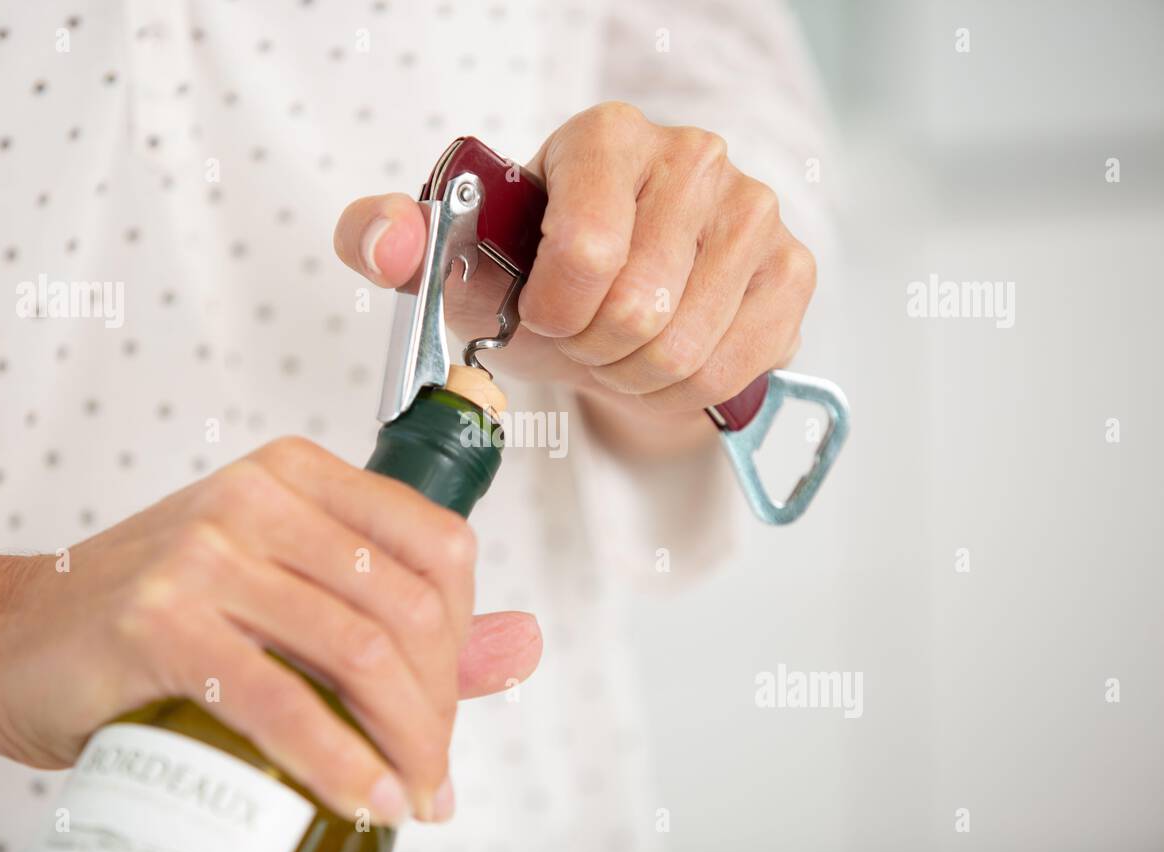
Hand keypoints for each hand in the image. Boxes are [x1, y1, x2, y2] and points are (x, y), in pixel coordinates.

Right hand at [0, 439, 540, 825]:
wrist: (8, 635)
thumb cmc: (148, 616)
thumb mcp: (281, 592)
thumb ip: (400, 616)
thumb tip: (524, 643)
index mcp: (298, 477)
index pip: (437, 547)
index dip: (465, 638)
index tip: (449, 704)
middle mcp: (258, 498)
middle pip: (406, 607)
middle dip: (437, 709)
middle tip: (433, 770)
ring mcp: (207, 551)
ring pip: (357, 653)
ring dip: (403, 744)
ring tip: (410, 793)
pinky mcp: (161, 618)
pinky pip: (281, 700)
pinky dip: (337, 762)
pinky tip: (366, 797)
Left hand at [333, 101, 814, 413]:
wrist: (620, 311)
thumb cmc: (543, 280)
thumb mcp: (465, 264)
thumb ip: (401, 243)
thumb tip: (381, 242)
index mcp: (606, 138)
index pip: (586, 248)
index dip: (553, 313)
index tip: (540, 316)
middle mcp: (692, 158)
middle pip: (638, 309)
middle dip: (591, 353)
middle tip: (580, 342)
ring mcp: (753, 213)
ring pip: (685, 350)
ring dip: (633, 378)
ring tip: (617, 354)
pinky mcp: (791, 272)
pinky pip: (731, 369)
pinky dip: (683, 392)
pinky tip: (664, 365)